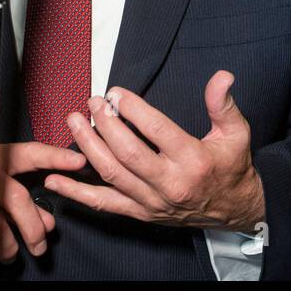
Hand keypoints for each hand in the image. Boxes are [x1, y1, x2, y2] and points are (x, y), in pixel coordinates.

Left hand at [44, 71, 265, 231]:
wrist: (234, 210)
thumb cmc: (231, 166)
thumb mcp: (236, 133)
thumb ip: (224, 104)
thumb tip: (222, 76)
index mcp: (193, 160)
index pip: (156, 131)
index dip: (132, 109)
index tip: (116, 92)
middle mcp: (170, 184)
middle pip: (128, 153)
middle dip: (105, 124)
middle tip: (93, 101)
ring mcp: (152, 202)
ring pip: (111, 174)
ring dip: (87, 147)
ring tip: (74, 121)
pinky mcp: (140, 214)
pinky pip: (104, 204)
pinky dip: (77, 193)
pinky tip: (54, 180)